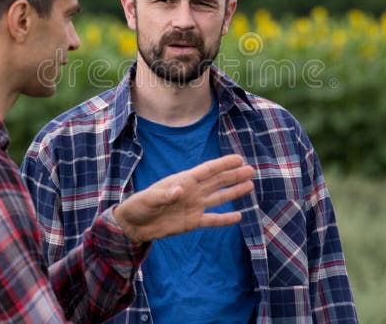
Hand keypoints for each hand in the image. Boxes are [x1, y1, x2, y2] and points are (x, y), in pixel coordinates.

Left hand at [112, 154, 254, 242]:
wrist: (134, 226)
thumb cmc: (139, 206)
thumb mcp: (149, 199)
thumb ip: (165, 194)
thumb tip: (180, 190)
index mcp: (183, 180)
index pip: (207, 170)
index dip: (223, 164)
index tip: (239, 159)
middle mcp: (192, 191)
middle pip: (217, 181)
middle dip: (234, 175)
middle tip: (251, 170)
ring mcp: (194, 206)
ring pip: (219, 197)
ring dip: (234, 192)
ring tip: (250, 186)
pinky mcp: (192, 222)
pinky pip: (212, 220)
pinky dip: (225, 219)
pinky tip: (238, 216)